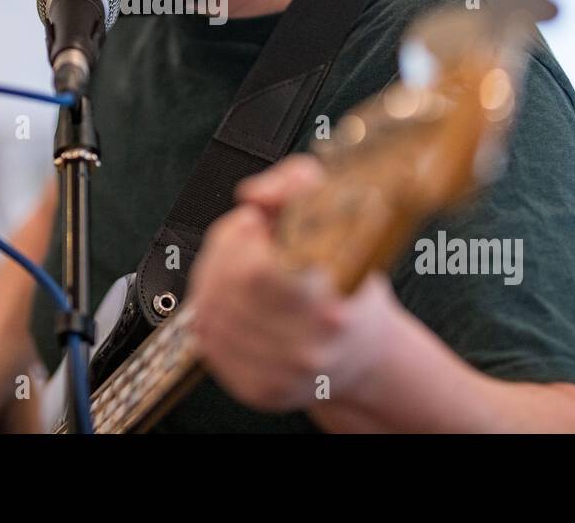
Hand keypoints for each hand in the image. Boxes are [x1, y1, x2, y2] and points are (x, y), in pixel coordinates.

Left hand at [186, 154, 404, 412]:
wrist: (365, 354)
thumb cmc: (352, 286)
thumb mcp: (343, 215)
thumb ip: (298, 183)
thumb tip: (254, 195)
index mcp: (331, 304)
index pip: (254, 269)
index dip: (242, 237)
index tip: (255, 225)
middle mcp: (308, 347)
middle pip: (228, 289)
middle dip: (226, 254)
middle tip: (246, 243)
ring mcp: (280, 373)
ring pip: (212, 313)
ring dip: (215, 281)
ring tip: (242, 270)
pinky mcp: (257, 390)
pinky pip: (209, 342)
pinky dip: (213, 313)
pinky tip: (234, 301)